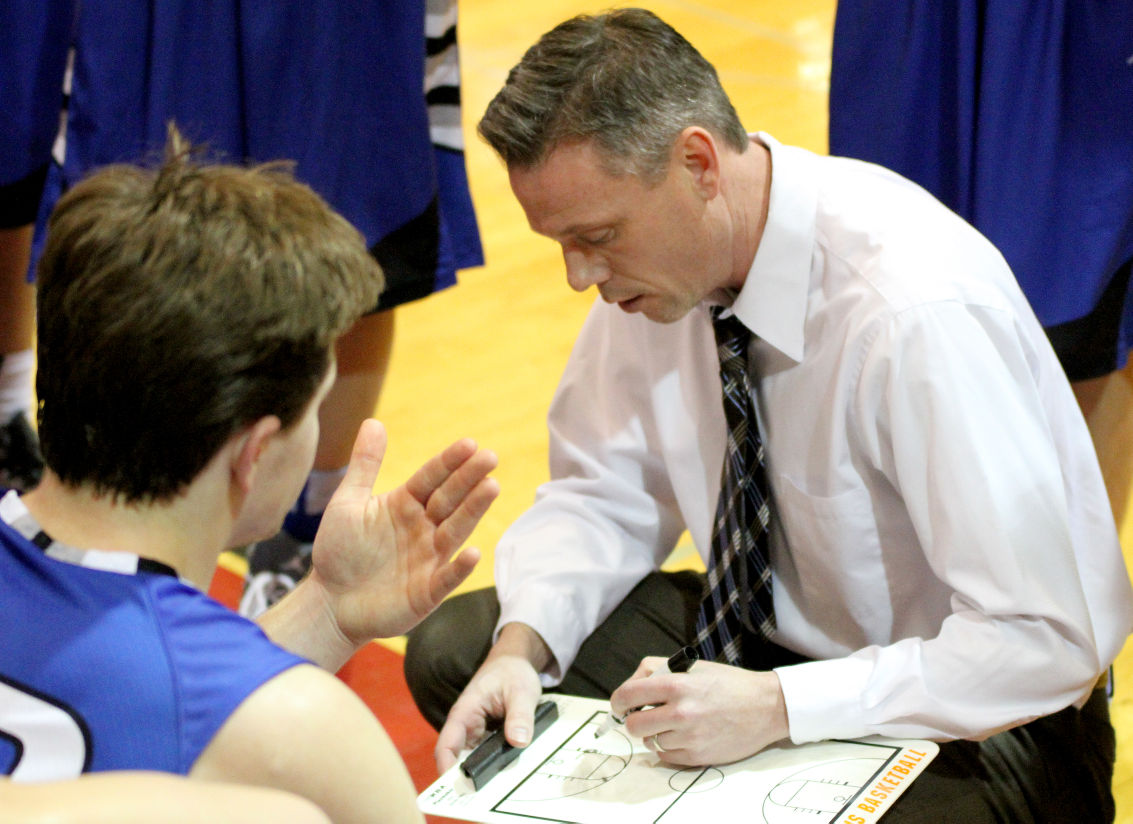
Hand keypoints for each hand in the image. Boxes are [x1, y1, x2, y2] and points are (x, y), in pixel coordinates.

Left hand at [308, 419, 498, 643]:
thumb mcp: (348, 503)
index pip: (432, 478)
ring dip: (473, 511)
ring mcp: (428, 559)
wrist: (329, 602)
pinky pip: (446, 578)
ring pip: (455, 531)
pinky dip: (460, 567)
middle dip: (470, 479)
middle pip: (450, 499)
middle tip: (490, 458)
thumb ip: (364, 465)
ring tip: (491, 487)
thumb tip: (373, 421)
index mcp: (406, 504)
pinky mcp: (427, 591)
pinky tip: (472, 552)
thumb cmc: (339, 551)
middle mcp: (423, 528)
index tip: (470, 444)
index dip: (449, 462)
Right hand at [434, 625, 548, 772]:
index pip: (447, 744)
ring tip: (499, 785)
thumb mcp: (521, 690)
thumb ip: (520, 715)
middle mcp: (466, 726)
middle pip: (459, 758)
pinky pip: (487, 755)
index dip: (447, 767)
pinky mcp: (488, 738)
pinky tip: (508, 773)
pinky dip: (496, 764)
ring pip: (474, 759)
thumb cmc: (512, 671)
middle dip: (468, 776)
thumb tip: (518, 741)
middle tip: (485, 792)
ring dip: (484, 772)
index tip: (457, 785)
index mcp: (465, 712)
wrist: (515, 662)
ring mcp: (476, 734)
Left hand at [613, 657, 788, 765]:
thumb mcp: (691, 666)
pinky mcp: (698, 756)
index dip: (618, 701)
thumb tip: (628, 691)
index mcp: (676, 684)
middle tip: (644, 716)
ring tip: (674, 723)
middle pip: (633, 725)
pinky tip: (684, 735)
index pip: (627, 695)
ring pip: (650, 742)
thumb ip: (655, 672)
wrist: (765, 706)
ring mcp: (689, 737)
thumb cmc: (727, 683)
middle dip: (634, 720)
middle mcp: (681, 712)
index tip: (619, 704)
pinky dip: (669, 748)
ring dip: (656, 734)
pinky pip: (666, 756)